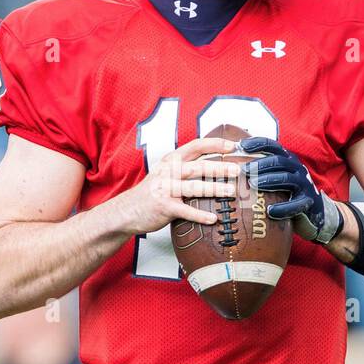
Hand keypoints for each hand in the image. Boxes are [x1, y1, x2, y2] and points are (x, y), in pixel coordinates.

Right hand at [114, 136, 240, 234]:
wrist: (127, 210)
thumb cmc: (152, 192)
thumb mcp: (166, 173)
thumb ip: (186, 167)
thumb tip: (217, 165)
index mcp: (172, 160)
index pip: (196, 146)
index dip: (216, 144)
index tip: (233, 146)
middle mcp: (169, 171)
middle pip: (199, 166)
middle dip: (220, 167)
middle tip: (237, 170)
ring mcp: (166, 189)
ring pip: (195, 187)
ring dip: (215, 189)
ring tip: (231, 191)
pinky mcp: (164, 207)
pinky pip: (186, 211)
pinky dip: (200, 215)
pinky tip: (213, 218)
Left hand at [239, 136, 342, 243]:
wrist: (315, 211)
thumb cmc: (287, 192)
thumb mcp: (277, 176)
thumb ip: (261, 169)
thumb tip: (230, 162)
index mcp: (288, 159)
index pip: (272, 146)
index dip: (257, 143)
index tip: (240, 146)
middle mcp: (297, 168)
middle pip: (278, 161)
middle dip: (259, 164)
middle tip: (243, 170)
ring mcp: (304, 184)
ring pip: (286, 178)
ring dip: (268, 180)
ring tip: (252, 184)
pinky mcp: (308, 202)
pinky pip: (295, 204)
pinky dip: (282, 208)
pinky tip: (270, 211)